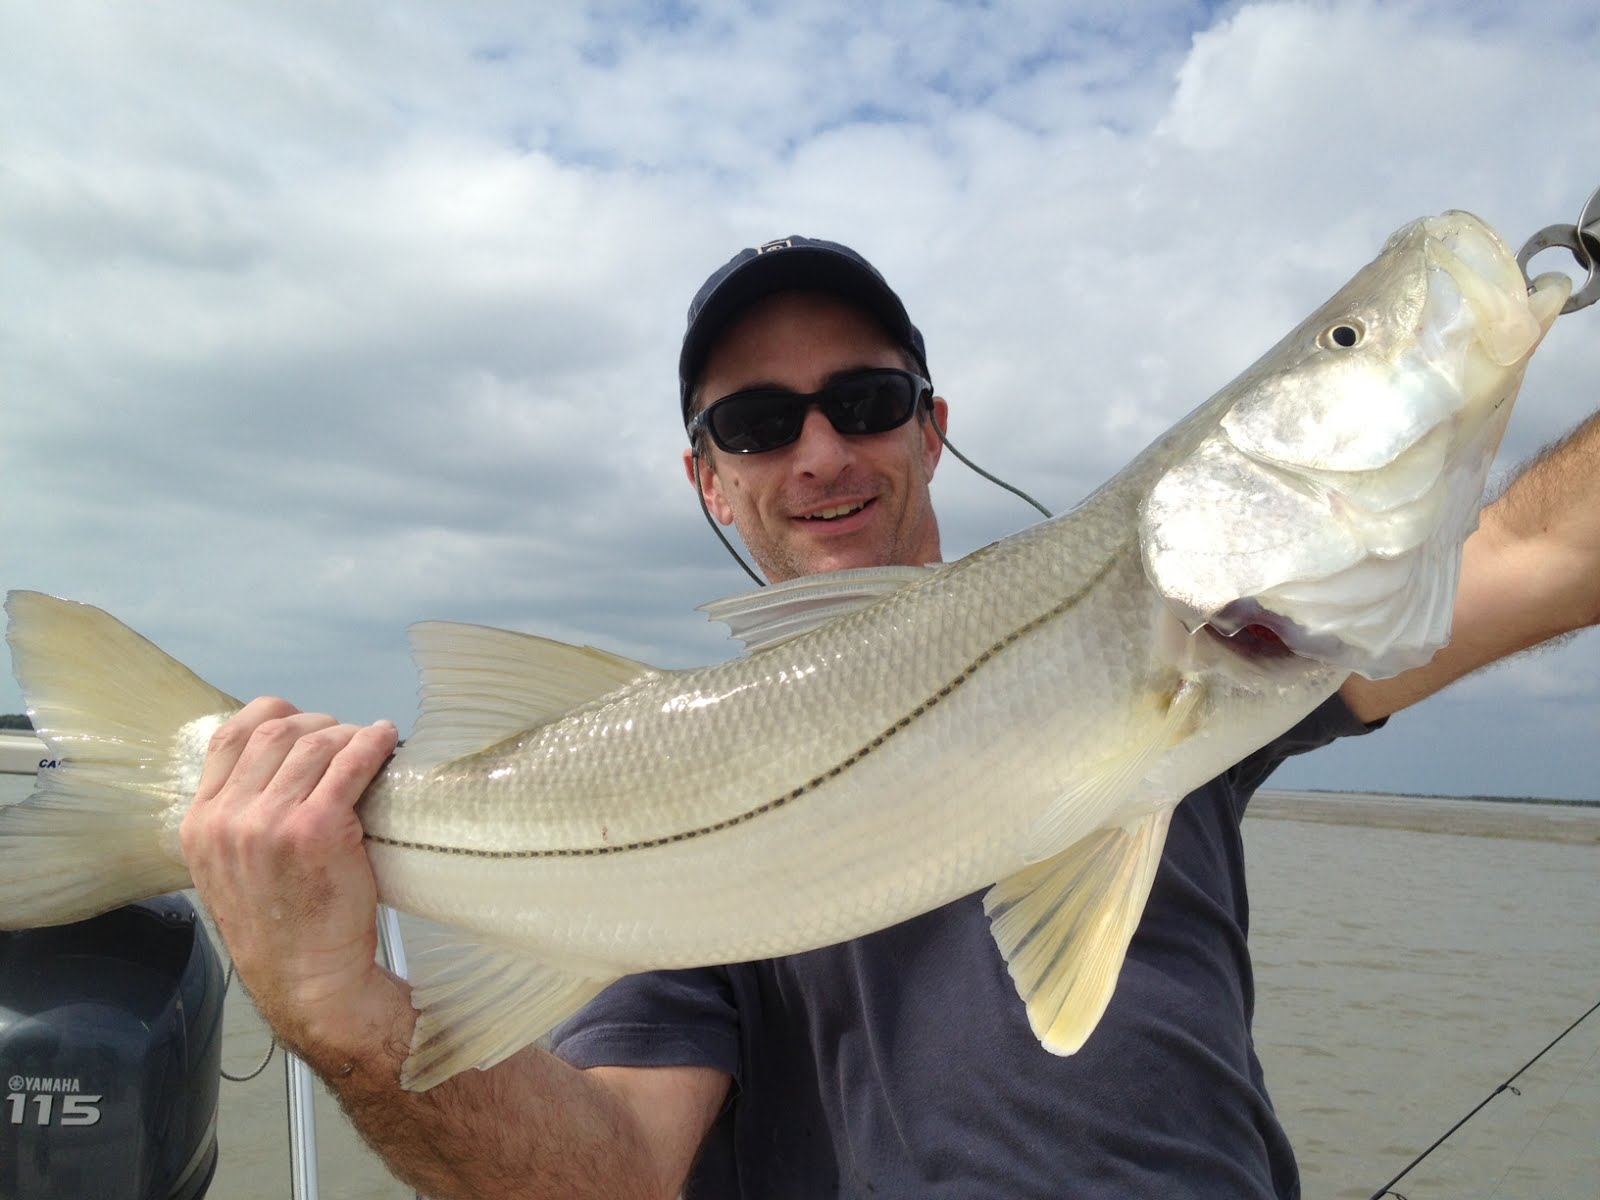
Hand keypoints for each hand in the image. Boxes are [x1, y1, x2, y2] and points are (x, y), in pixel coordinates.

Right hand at [180, 697, 400, 1061]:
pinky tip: (387, 741)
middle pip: (275, 733)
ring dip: (349, 733)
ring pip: (314, 743)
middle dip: (317, 723)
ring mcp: (270, 823)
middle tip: (346, 736)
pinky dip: (372, 743)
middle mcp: (227, 819)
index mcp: (200, 824)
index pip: (228, 737)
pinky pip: (349, 763)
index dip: (272, 717)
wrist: (307, 981)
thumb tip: (280, 767)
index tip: (302, 721)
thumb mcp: (231, 870)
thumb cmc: (282, 928)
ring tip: (371, 742)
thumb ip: (239, 819)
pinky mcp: (315, 830)